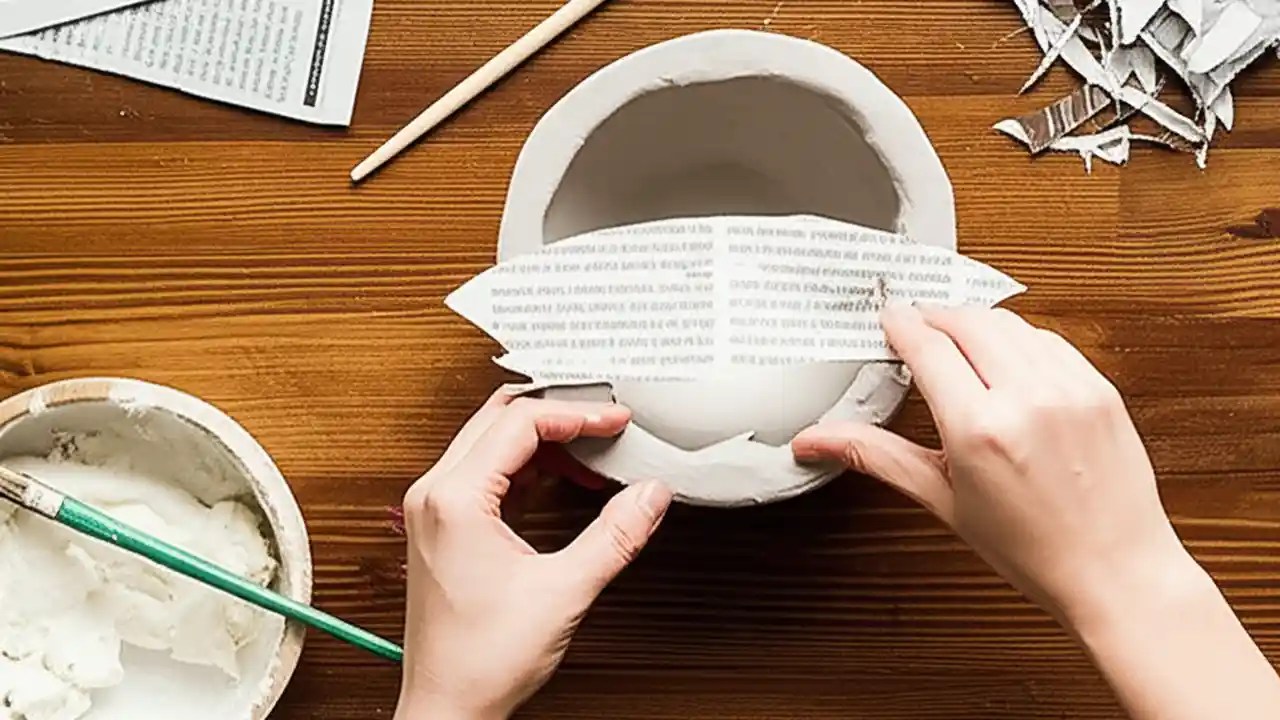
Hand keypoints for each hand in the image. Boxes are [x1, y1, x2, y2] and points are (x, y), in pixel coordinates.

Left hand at [396, 392, 672, 719]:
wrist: (448, 708)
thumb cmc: (481, 661)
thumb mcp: (564, 592)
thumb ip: (614, 536)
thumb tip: (650, 496)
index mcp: (454, 499)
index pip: (519, 421)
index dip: (576, 415)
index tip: (615, 421)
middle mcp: (434, 495)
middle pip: (499, 418)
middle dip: (558, 416)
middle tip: (606, 424)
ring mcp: (434, 510)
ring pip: (490, 442)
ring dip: (543, 441)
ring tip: (593, 454)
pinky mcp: (442, 527)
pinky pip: (485, 473)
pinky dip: (527, 467)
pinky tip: (563, 480)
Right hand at [793, 305, 1279, 718]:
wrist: (1115, 572)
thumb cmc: (1033, 549)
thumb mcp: (942, 500)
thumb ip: (875, 455)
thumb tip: (814, 442)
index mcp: (979, 429)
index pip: (927, 345)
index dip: (900, 323)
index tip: (888, 318)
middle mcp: (1027, 399)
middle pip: (966, 320)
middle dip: (934, 315)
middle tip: (915, 326)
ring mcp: (1070, 390)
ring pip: (1009, 322)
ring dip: (976, 322)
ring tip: (958, 341)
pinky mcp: (1100, 389)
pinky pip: (1050, 340)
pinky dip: (1019, 339)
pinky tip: (1006, 361)